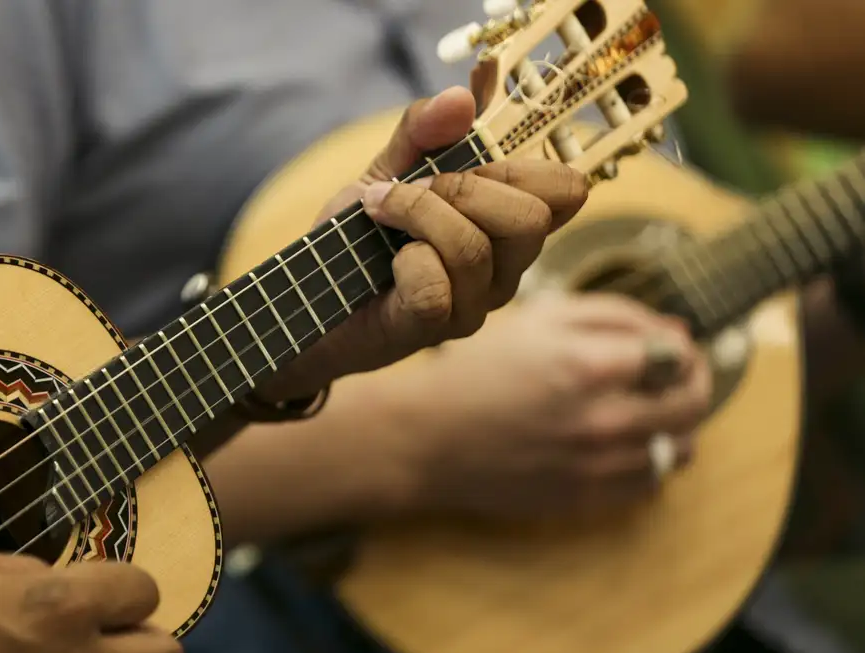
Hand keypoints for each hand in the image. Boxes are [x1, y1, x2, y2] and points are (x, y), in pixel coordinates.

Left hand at [257, 86, 589, 400]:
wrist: (310, 295)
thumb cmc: (358, 237)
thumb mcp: (388, 169)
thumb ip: (422, 132)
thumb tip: (460, 98)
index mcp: (508, 226)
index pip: (567, 192)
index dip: (525, 166)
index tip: (466, 162)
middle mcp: (504, 270)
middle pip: (530, 219)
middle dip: (463, 188)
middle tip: (412, 188)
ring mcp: (473, 305)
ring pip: (473, 248)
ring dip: (416, 214)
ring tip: (381, 212)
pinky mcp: (433, 330)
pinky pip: (434, 286)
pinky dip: (404, 261)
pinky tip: (387, 262)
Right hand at [393, 293, 712, 519]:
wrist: (428, 439)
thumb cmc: (478, 371)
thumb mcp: (538, 320)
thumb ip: (613, 316)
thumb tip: (676, 330)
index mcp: (590, 365)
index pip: (680, 355)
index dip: (682, 347)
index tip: (669, 347)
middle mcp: (603, 419)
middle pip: (692, 403)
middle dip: (691, 382)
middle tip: (671, 376)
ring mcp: (598, 466)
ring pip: (680, 447)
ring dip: (674, 425)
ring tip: (646, 411)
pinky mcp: (588, 499)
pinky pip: (651, 482)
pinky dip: (650, 460)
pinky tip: (622, 443)